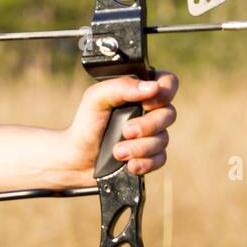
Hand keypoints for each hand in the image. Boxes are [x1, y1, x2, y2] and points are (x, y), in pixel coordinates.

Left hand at [63, 71, 177, 178]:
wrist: (76, 158)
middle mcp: (150, 112)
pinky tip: (128, 164)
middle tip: (126, 131)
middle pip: (169, 114)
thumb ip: (121, 86)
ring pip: (163, 139)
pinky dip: (144, 162)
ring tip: (117, 152)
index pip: (167, 82)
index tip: (147, 103)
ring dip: (140, 147)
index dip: (165, 91)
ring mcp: (152, 135)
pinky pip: (160, 158)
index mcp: (139, 92)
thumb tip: (153, 87)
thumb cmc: (86, 123)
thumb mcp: (96, 98)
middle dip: (148, 125)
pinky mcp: (151, 156)